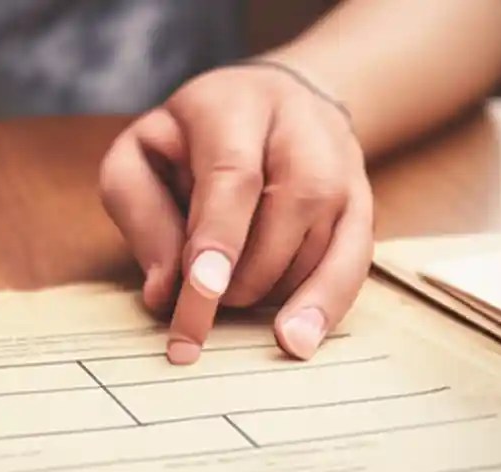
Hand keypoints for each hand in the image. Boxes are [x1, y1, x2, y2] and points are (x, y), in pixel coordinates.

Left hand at [99, 61, 372, 363]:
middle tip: (202, 309)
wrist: (264, 104)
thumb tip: (165, 291)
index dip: (219, 238)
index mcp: (234, 106)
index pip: (233, 175)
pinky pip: (356, 258)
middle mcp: (300, 126)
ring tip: (233, 312)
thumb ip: (141, 216)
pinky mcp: (361, 198)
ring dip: (277, 291)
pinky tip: (298, 338)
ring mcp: (342, 161)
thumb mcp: (138, 159)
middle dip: (244, 275)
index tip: (202, 294)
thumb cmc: (187, 141)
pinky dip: (325, 304)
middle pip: (290, 205)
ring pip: (326, 236)